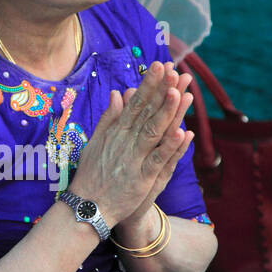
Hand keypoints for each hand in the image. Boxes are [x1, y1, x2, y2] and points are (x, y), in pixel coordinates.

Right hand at [69, 60, 192, 226]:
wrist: (87, 207)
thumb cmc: (92, 175)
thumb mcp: (96, 141)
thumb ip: (109, 117)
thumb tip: (119, 93)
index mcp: (117, 132)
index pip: (135, 102)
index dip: (148, 83)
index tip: (159, 64)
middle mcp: (125, 141)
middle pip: (146, 111)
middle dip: (160, 89)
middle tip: (172, 68)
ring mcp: (134, 159)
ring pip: (154, 131)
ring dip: (167, 111)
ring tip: (178, 91)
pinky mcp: (142, 178)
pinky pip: (158, 159)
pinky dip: (170, 146)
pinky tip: (183, 132)